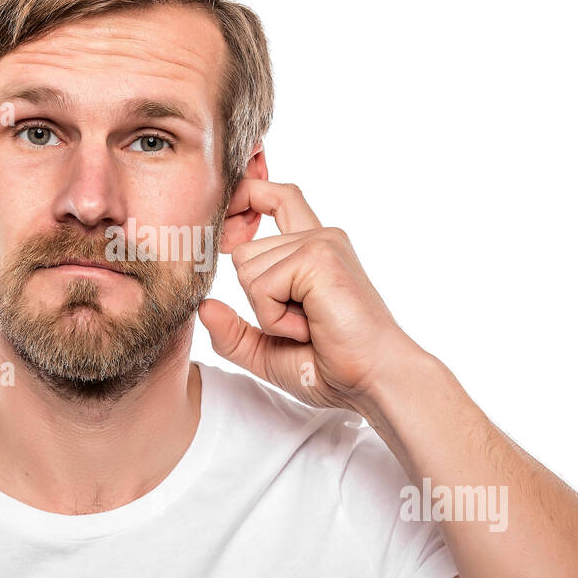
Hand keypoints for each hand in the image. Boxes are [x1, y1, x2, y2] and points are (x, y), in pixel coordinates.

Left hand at [198, 179, 420, 414]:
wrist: (375, 381)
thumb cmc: (332, 367)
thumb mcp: (267, 351)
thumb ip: (233, 332)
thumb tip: (202, 307)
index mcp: (313, 249)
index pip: (275, 196)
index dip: (244, 198)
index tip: (230, 234)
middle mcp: (318, 237)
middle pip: (243, 252)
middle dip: (256, 299)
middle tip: (300, 323)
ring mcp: (320, 243)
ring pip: (246, 269)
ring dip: (266, 312)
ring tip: (308, 326)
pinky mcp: (317, 256)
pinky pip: (260, 285)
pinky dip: (274, 318)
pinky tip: (309, 327)